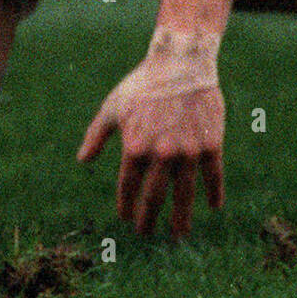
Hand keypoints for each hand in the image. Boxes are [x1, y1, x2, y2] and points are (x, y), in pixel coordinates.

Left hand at [77, 28, 224, 237]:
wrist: (181, 63)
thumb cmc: (143, 84)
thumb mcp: (113, 107)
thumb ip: (96, 135)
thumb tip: (82, 160)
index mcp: (135, 147)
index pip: (128, 186)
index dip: (126, 205)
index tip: (125, 217)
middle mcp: (161, 154)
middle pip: (154, 197)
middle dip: (148, 219)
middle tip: (146, 233)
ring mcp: (188, 152)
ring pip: (184, 194)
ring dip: (181, 218)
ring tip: (178, 234)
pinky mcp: (210, 145)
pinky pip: (213, 176)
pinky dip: (214, 193)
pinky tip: (213, 207)